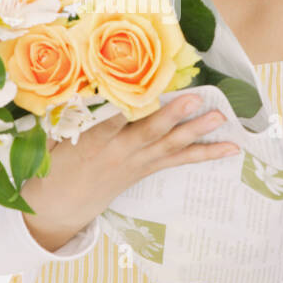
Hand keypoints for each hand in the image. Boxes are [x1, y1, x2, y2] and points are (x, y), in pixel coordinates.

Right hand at [19, 95, 239, 252]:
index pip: (109, 119)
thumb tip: (79, 76)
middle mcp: (118, 152)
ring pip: (169, 146)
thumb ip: (68, 111)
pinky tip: (230, 148)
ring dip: (196, 131)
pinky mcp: (147, 169)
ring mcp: (136, 162)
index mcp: (91, 141)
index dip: (124, 101)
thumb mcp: (53, 135)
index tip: (138, 81)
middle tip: (194, 98)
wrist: (60, 206)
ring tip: (219, 117)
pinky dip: (205, 153)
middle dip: (172, 115)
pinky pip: (179, 160)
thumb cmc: (56, 162)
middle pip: (148, 132)